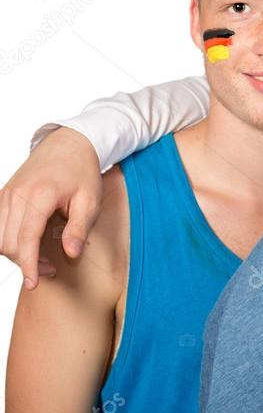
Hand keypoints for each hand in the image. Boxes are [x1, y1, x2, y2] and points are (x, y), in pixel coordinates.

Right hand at [0, 128, 102, 289]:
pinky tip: (28, 244)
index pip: (25, 239)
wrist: (69, 143)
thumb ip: (79, 228)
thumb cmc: (82, 171)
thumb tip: (71, 254)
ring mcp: (6, 194)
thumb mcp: (90, 200)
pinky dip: (8, 239)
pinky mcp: (3, 195)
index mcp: (38, 196)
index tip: (34, 283)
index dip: (28, 265)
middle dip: (26, 262)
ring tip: (42, 259)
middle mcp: (16, 195)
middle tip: (51, 269)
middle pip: (8, 242)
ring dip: (16, 253)